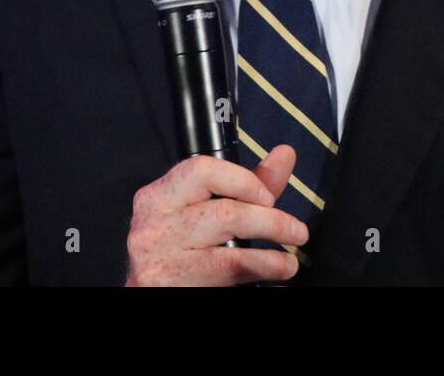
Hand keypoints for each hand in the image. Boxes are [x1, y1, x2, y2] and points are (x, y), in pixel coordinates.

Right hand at [124, 144, 308, 285]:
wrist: (148, 289)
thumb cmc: (175, 248)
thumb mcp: (202, 210)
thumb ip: (245, 184)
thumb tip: (284, 155)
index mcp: (159, 197)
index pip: (201, 170)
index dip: (243, 181)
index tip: (268, 197)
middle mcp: (154, 226)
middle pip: (225, 214)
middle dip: (271, 223)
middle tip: (296, 231)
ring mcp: (160, 260)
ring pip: (229, 255)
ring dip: (270, 259)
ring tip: (289, 262)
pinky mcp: (171, 286)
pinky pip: (227, 279)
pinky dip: (259, 275)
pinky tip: (275, 277)